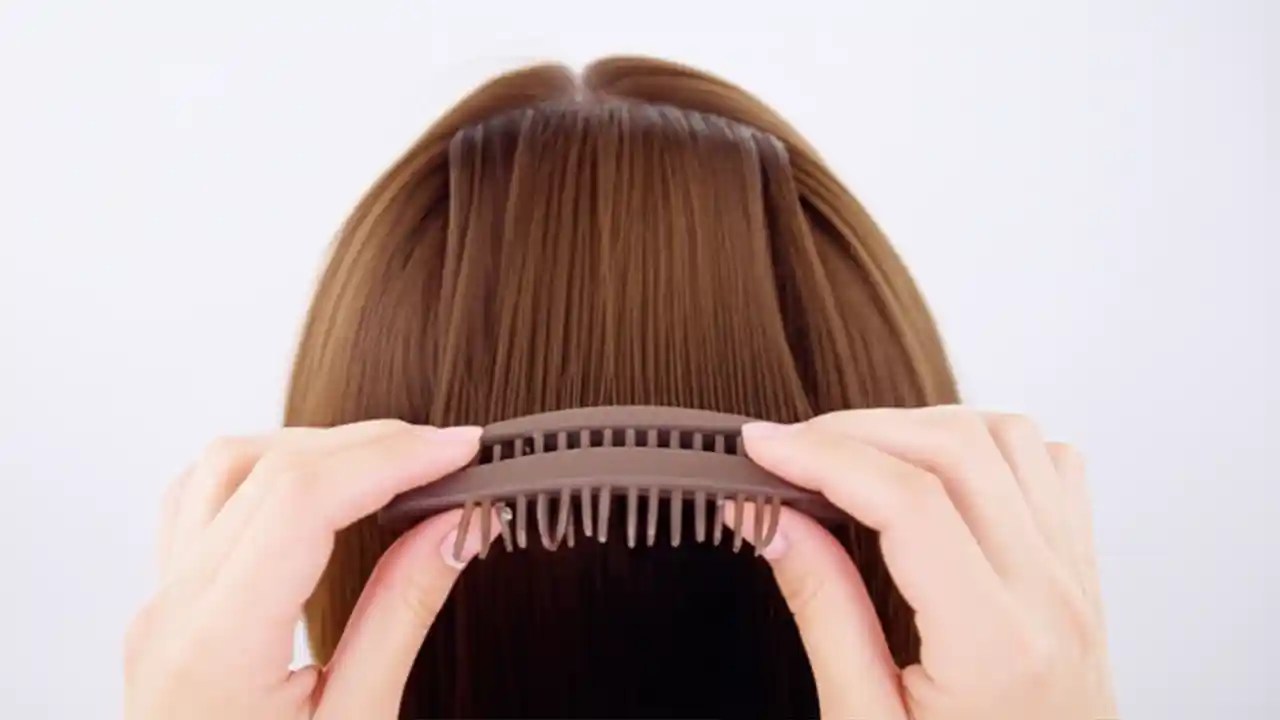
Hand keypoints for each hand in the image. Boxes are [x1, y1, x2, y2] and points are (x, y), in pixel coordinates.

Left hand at [124, 421, 489, 719]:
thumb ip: (402, 615)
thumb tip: (457, 527)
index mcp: (215, 645)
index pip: (302, 500)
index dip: (391, 457)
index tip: (462, 451)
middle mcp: (175, 609)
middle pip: (269, 468)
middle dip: (371, 445)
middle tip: (449, 457)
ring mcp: (164, 601)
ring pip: (228, 467)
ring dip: (317, 448)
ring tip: (393, 466)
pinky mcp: (173, 603)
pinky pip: (207, 498)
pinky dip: (272, 470)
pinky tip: (323, 488)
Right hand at [734, 407, 1116, 719]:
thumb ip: (824, 613)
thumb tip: (771, 520)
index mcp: (996, 646)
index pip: (909, 502)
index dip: (823, 456)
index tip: (761, 447)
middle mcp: (1050, 597)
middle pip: (958, 449)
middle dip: (857, 430)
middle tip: (789, 450)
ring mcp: (1076, 579)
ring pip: (1008, 438)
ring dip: (921, 426)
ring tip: (855, 456)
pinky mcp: (1081, 573)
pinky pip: (1049, 465)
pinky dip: (988, 445)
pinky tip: (937, 472)